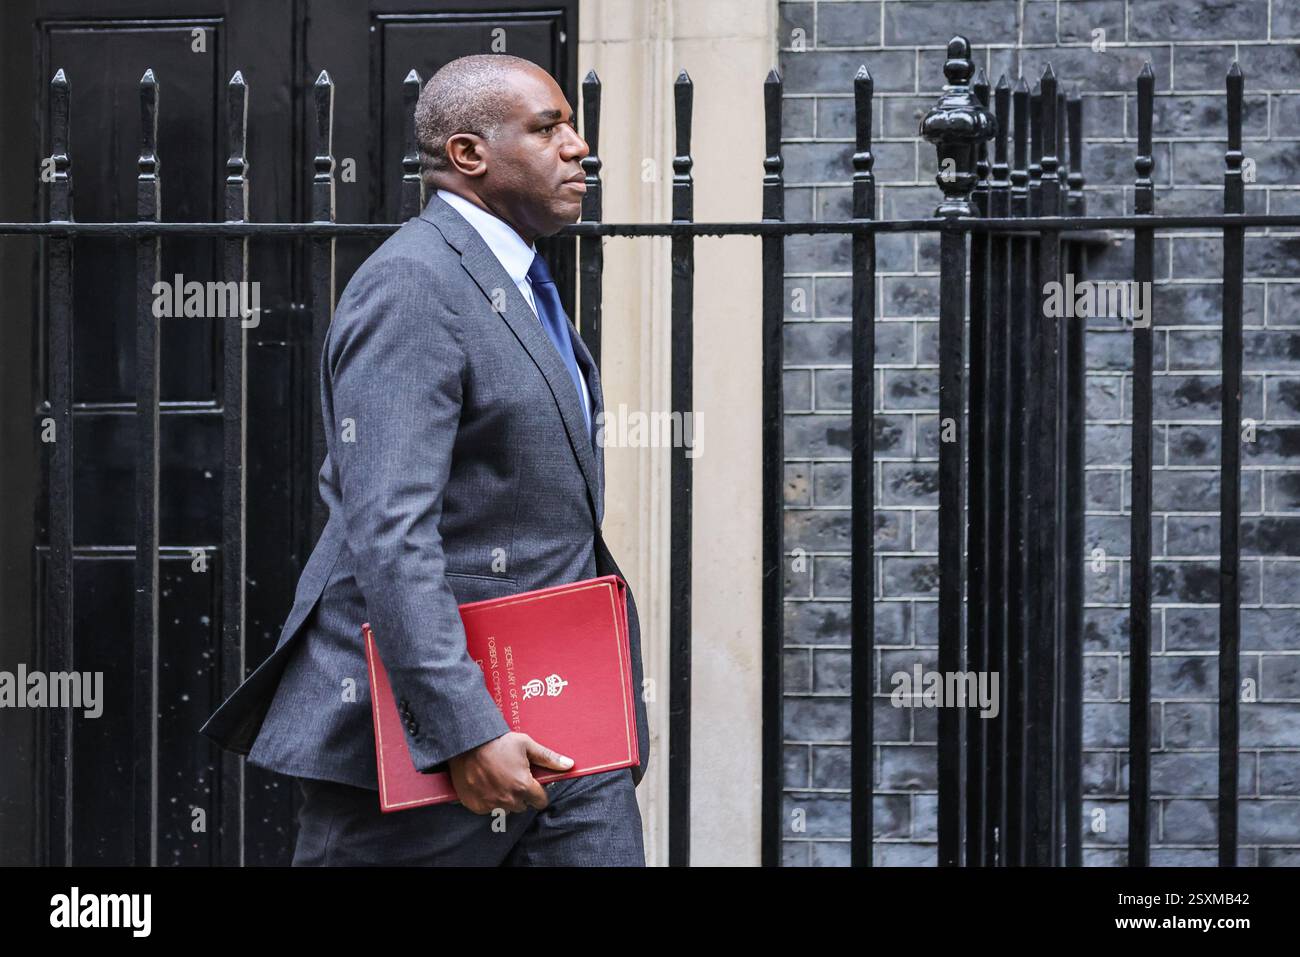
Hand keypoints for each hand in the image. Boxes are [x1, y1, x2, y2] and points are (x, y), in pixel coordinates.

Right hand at [447, 732, 574, 814]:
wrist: (467, 743)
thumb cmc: (498, 742)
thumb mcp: (526, 745)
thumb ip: (549, 758)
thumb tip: (570, 765)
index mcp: (523, 786)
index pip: (540, 801)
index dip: (538, 792)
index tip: (532, 784)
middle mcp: (508, 799)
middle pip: (522, 805)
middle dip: (521, 794)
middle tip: (512, 777)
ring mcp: (491, 804)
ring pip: (505, 808)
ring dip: (504, 798)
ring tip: (498, 779)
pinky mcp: (476, 806)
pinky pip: (488, 808)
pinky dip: (488, 800)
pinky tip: (485, 784)